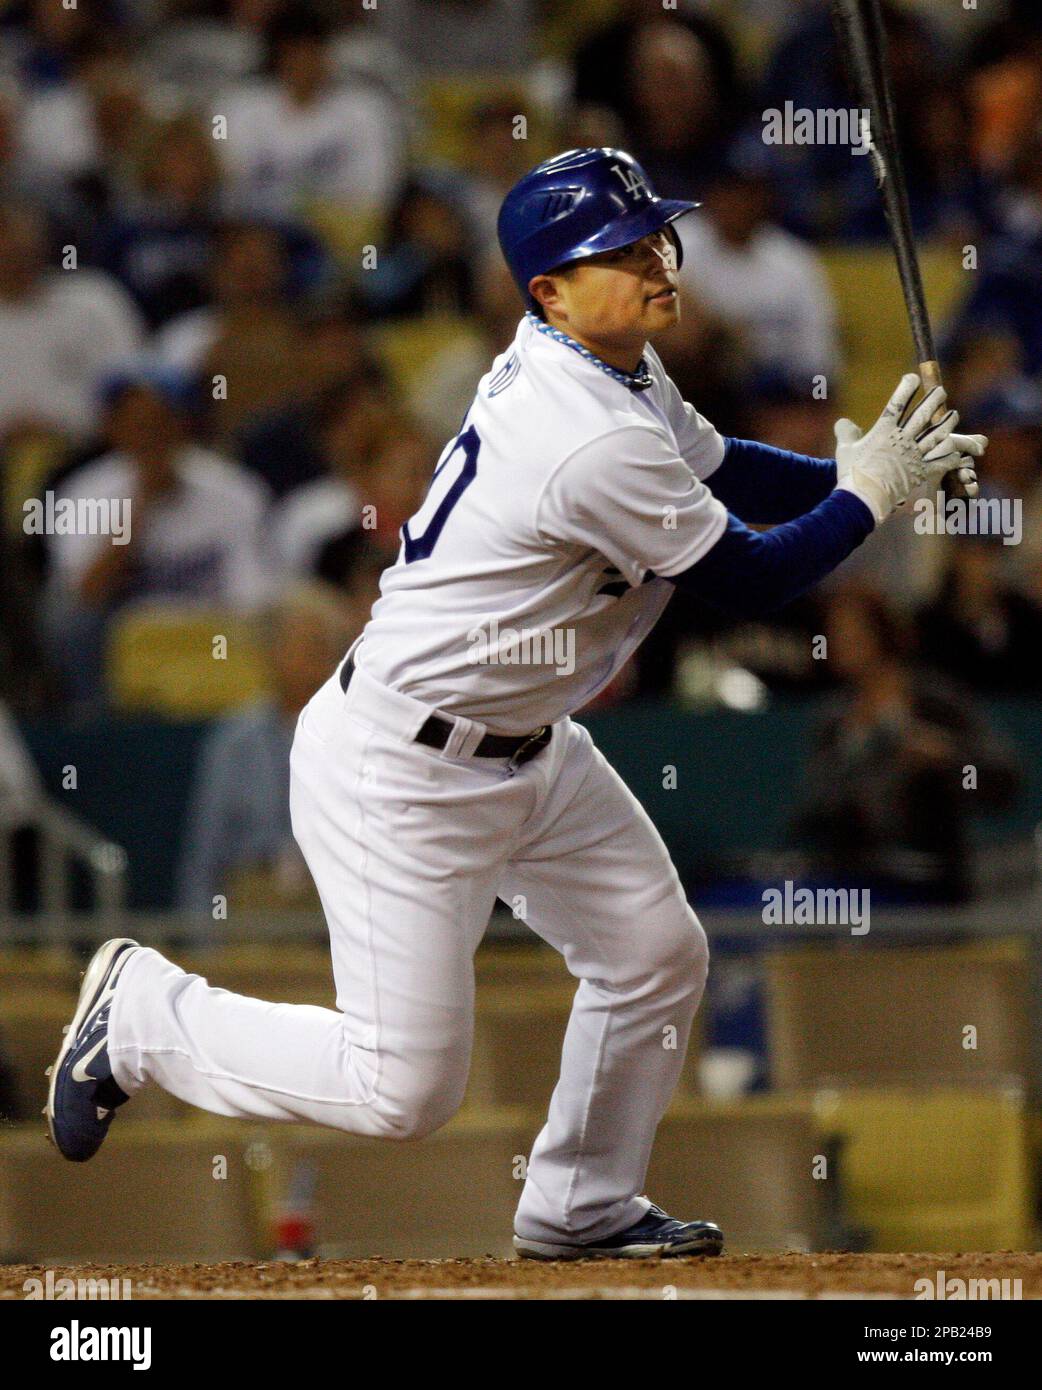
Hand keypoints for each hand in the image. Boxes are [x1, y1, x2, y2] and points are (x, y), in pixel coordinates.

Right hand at [833, 374, 983, 522]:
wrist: (863, 498)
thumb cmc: (851, 473)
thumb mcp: (844, 450)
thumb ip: (846, 433)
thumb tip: (843, 421)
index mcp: (883, 431)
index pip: (897, 404)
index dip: (906, 388)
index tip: (914, 377)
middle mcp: (901, 439)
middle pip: (922, 415)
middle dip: (933, 400)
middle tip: (941, 391)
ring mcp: (914, 455)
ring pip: (936, 435)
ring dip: (946, 423)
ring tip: (954, 415)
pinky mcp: (921, 472)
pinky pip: (940, 462)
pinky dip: (949, 457)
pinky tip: (956, 452)